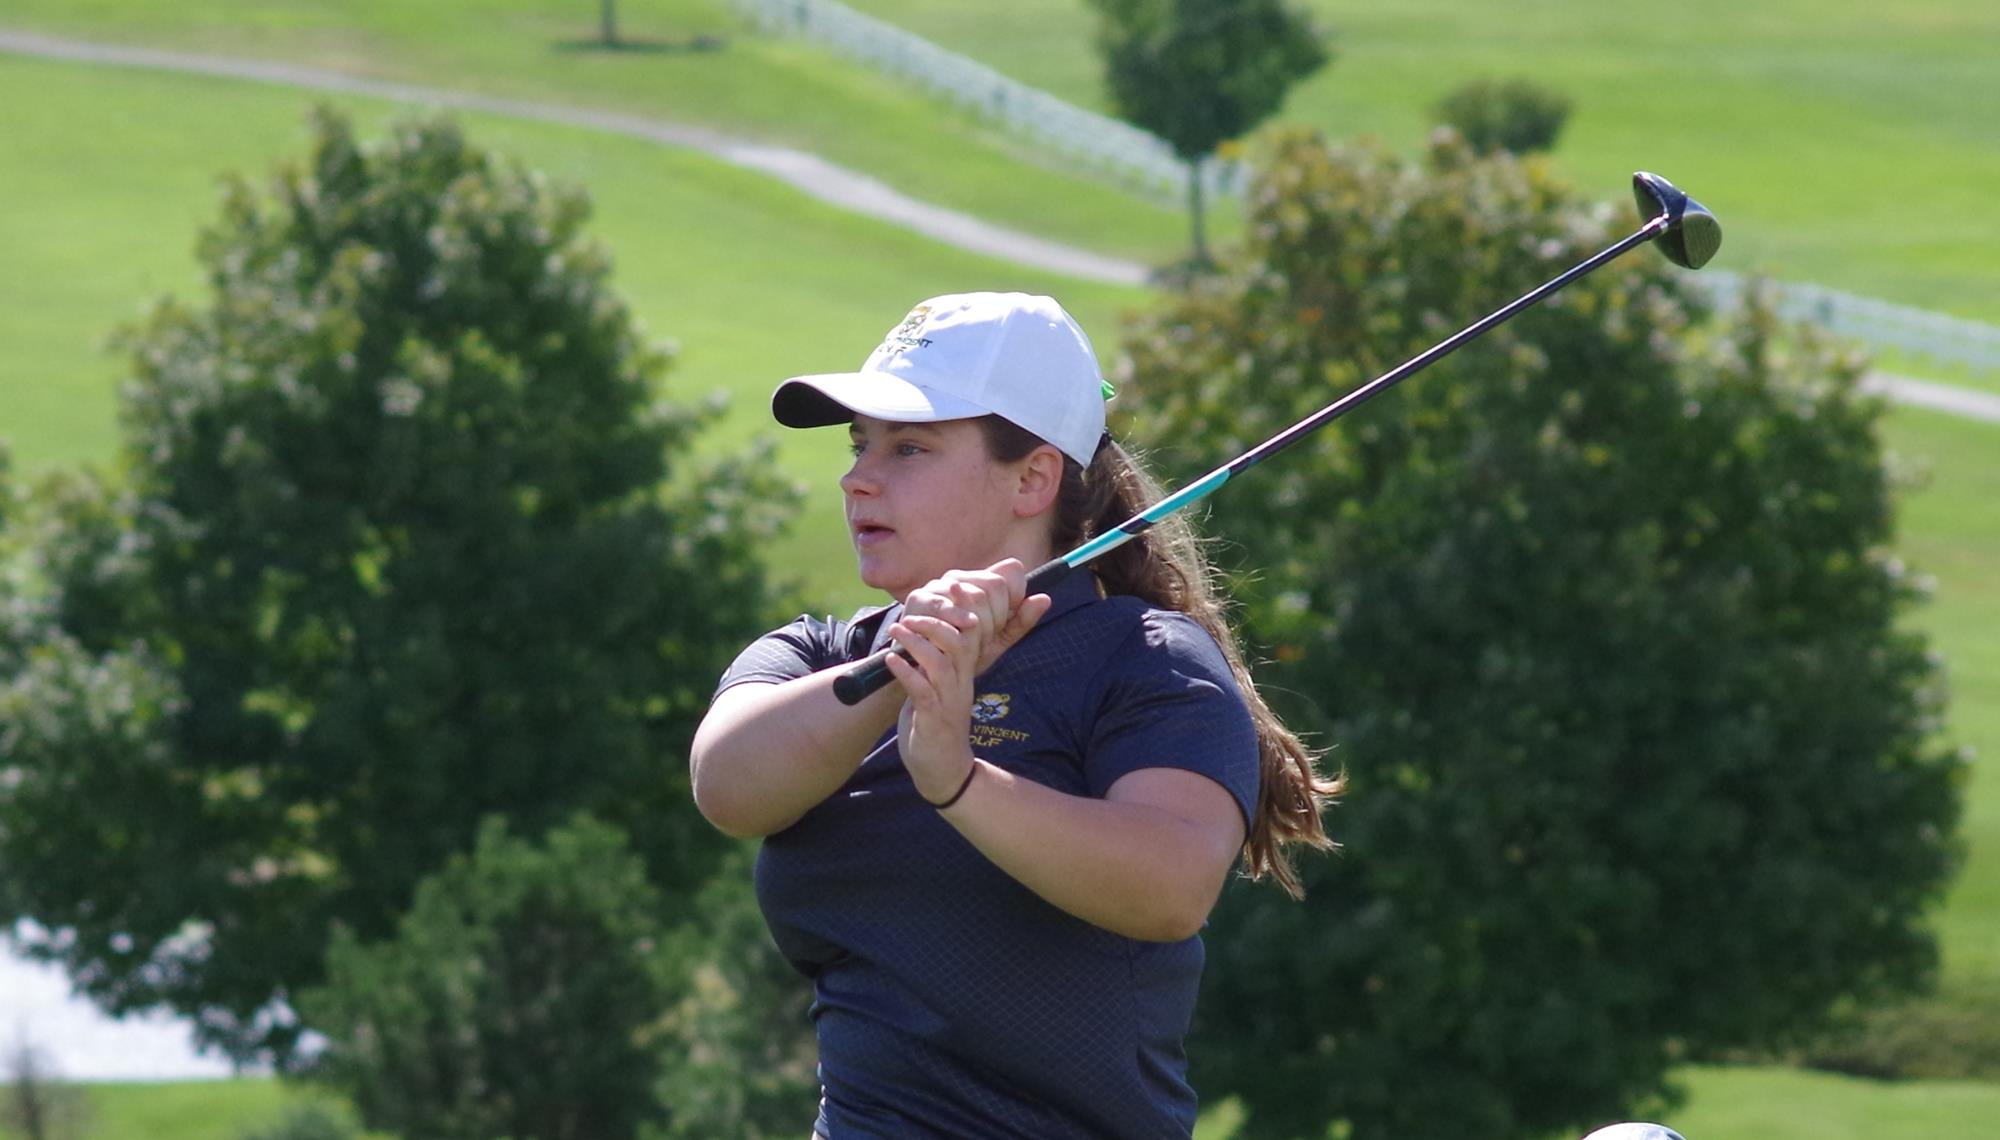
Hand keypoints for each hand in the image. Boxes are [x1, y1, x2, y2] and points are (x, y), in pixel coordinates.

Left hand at [884, 559, 1050, 802]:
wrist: (943, 770)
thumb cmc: (937, 724)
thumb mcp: (941, 687)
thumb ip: (937, 660)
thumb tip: (924, 631)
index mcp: (964, 673)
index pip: (973, 632)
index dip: (963, 608)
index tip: (948, 587)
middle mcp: (961, 683)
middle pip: (962, 641)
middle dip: (938, 621)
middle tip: (912, 610)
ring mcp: (948, 701)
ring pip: (941, 663)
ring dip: (917, 644)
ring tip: (897, 631)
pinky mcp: (932, 719)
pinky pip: (921, 691)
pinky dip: (905, 673)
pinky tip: (890, 661)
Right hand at [896, 559, 1051, 677]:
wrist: (926, 671)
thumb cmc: (963, 653)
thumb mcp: (997, 641)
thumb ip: (1020, 621)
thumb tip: (1045, 598)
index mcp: (978, 582)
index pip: (1009, 577)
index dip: (1011, 605)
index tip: (1001, 627)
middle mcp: (959, 578)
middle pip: (993, 586)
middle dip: (995, 618)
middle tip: (985, 639)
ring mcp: (938, 586)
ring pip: (972, 594)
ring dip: (979, 622)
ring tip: (973, 638)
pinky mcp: (919, 599)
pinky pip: (946, 605)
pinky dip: (956, 619)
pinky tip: (961, 629)